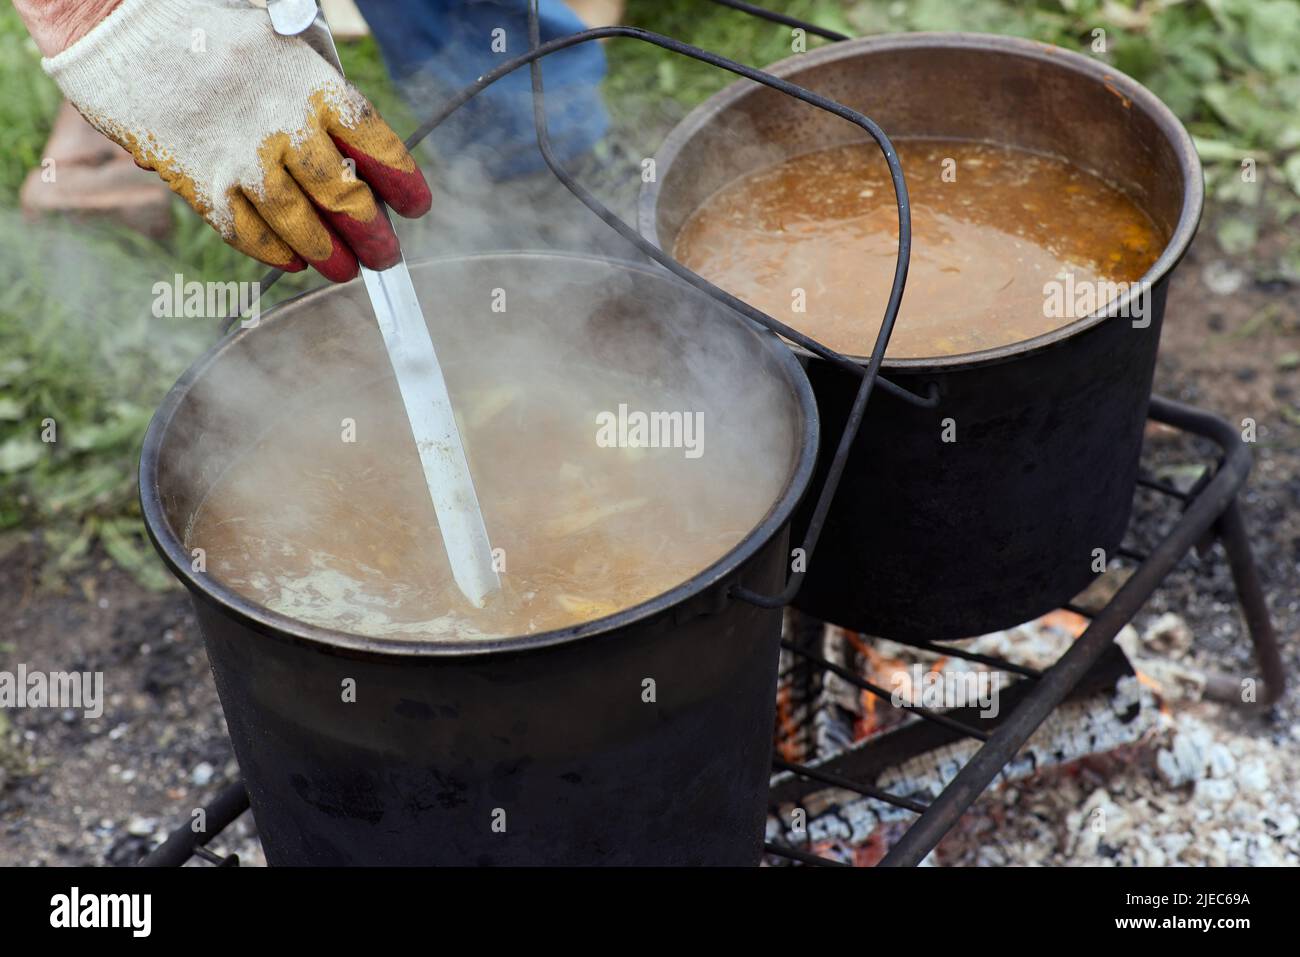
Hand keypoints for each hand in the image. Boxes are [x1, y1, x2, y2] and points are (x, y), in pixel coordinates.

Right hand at [37, 0, 430, 280]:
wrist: (115, 23)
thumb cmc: (206, 29)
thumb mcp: (278, 44)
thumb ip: (317, 92)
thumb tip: (354, 156)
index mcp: (309, 81)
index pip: (374, 140)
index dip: (402, 180)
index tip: (418, 205)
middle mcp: (281, 122)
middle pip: (343, 192)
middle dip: (372, 232)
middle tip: (386, 256)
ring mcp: (239, 155)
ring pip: (299, 221)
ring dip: (328, 252)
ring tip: (345, 269)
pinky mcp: (198, 178)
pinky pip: (245, 231)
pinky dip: (273, 252)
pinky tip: (292, 261)